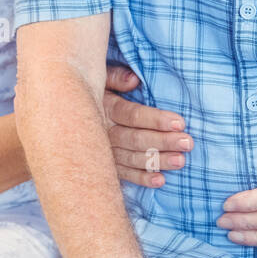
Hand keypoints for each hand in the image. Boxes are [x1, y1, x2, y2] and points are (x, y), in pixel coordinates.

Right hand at [102, 65, 192, 187]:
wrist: (69, 109)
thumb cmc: (95, 88)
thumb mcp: (102, 76)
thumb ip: (117, 77)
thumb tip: (134, 80)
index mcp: (105, 107)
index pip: (132, 115)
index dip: (156, 120)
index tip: (180, 123)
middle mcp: (103, 132)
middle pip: (135, 139)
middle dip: (163, 141)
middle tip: (187, 143)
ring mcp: (103, 151)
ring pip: (132, 158)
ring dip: (157, 161)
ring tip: (181, 161)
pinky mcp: (106, 165)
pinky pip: (124, 175)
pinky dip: (141, 179)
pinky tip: (160, 181)